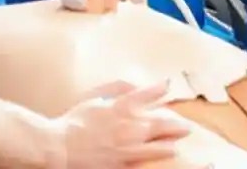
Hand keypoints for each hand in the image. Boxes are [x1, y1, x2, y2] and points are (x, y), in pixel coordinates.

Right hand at [52, 81, 189, 168]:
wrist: (59, 148)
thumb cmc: (74, 123)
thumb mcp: (93, 99)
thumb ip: (114, 89)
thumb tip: (133, 85)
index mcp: (120, 108)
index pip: (147, 94)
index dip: (160, 88)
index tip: (169, 85)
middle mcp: (128, 127)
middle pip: (161, 123)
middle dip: (177, 124)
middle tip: (187, 126)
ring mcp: (128, 148)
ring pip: (160, 147)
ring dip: (171, 144)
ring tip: (177, 144)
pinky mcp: (124, 165)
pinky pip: (146, 162)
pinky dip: (156, 159)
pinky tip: (163, 157)